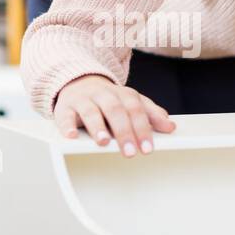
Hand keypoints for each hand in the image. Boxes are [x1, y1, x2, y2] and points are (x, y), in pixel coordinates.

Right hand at [53, 75, 175, 156]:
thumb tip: (170, 127)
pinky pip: (64, 116)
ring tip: (104, 142)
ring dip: (98, 127)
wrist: (78, 81)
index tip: (148, 148)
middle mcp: (103, 95)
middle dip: (124, 131)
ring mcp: (83, 100)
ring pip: (91, 111)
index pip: (136, 109)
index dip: (142, 128)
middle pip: (115, 110)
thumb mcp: (131, 102)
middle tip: (130, 152)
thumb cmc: (108, 100)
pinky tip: (71, 136)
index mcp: (123, 94)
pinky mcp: (64, 107)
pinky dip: (67, 126)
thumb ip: (150, 113)